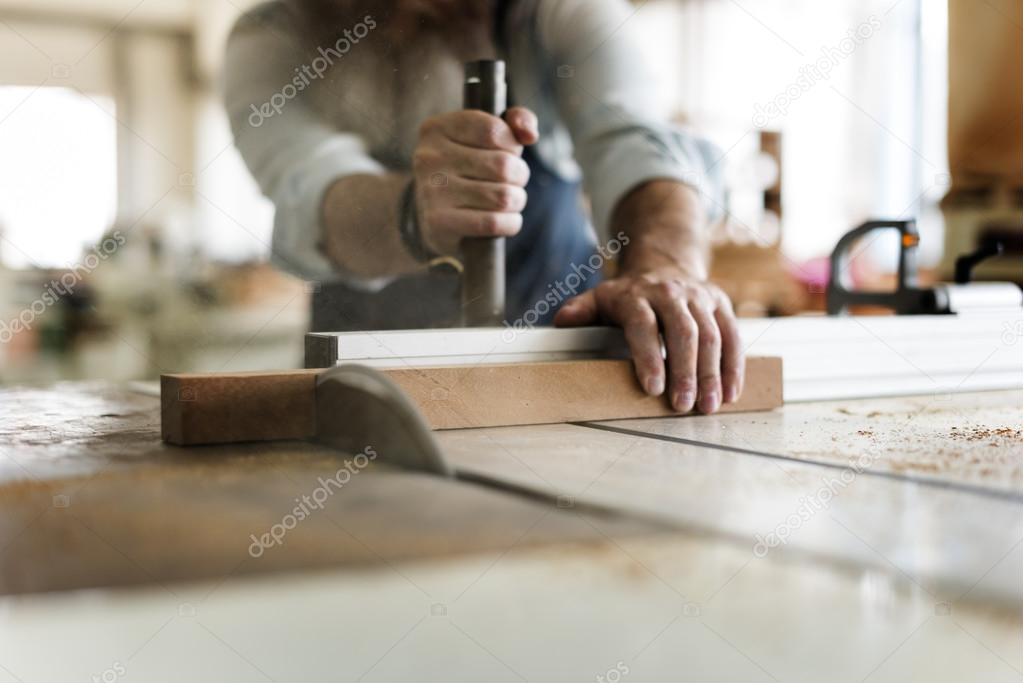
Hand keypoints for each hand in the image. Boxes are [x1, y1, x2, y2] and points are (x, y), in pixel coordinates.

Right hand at [412, 106, 537, 256]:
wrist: (439, 220)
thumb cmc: (470, 170)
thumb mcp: (488, 136)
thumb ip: (516, 119)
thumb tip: (529, 134)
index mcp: (436, 128)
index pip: (493, 130)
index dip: (512, 145)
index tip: (507, 152)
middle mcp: (428, 158)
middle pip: (502, 165)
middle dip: (519, 175)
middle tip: (510, 181)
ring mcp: (431, 192)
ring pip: (503, 197)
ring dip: (517, 201)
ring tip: (507, 201)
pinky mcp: (438, 223)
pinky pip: (493, 223)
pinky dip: (510, 223)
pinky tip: (504, 221)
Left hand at [554, 267, 743, 413]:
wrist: (663, 266)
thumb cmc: (628, 296)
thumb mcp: (600, 298)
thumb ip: (581, 310)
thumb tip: (562, 321)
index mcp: (637, 295)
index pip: (644, 325)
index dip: (649, 356)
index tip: (653, 388)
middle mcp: (671, 293)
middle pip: (684, 332)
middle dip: (685, 371)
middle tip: (683, 405)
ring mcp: (699, 298)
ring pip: (712, 336)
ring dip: (712, 374)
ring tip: (708, 406)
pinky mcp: (721, 305)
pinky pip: (732, 336)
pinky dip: (734, 366)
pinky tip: (731, 392)